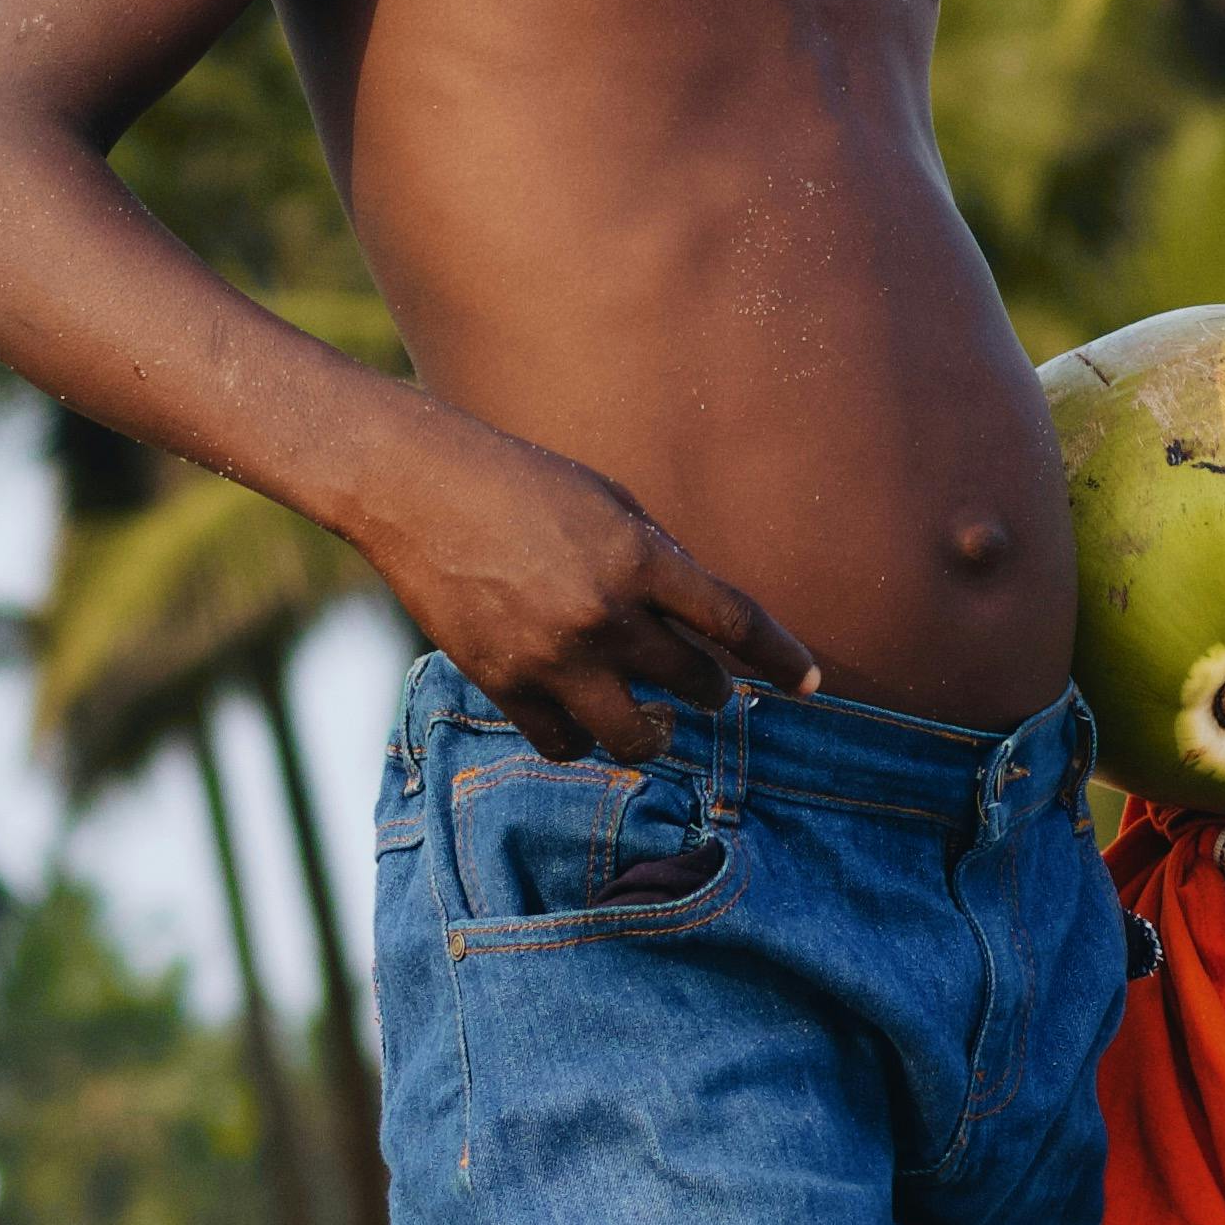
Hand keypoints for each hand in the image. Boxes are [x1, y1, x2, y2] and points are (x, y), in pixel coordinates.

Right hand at [366, 406, 819, 760]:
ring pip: (635, 738)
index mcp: (639, 558)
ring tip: (656, 724)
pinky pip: (564, 743)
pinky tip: (586, 720)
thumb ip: (656, 561)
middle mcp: (604, 615)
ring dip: (656, 734)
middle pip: (694, 683)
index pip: (736, 624)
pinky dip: (582, 738)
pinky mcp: (504, 684)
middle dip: (710, 691)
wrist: (415, 489)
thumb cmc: (518, 482)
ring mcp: (552, 657)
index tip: (808, 683)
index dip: (781, 658)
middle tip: (707, 692)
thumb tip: (700, 622)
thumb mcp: (607, 502)